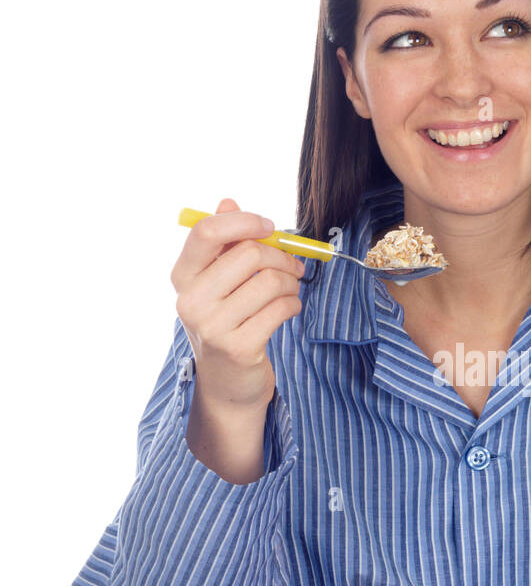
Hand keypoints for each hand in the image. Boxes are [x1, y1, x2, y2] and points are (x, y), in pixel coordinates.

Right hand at [172, 197, 306, 408]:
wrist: (226, 384)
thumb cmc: (226, 322)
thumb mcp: (217, 283)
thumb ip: (223, 243)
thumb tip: (226, 201)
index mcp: (182, 276)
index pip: (207, 231)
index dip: (245, 221)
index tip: (270, 227)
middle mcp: (191, 300)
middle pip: (249, 253)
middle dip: (281, 256)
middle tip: (294, 265)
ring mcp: (212, 326)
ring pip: (270, 280)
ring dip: (291, 282)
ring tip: (290, 289)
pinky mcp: (239, 347)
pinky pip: (281, 308)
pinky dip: (293, 304)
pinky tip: (289, 308)